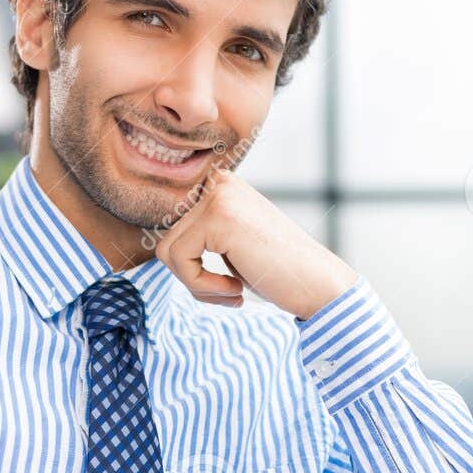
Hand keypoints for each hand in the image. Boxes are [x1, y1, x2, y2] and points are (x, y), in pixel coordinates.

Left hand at [153, 170, 357, 319]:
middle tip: (228, 291)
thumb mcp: (230, 243)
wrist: (319, 284)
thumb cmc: (278, 271)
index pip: (172, 226)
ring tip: (232, 291)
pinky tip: (237, 289)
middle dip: (191, 275)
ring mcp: (218, 195)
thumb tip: (153, 240)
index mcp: (221, 184)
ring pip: (166, 251)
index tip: (223, 282)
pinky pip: (178, 261)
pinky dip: (202, 286)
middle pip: (164, 237)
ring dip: (195, 284)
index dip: (188, 263)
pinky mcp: (217, 217)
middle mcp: (218, 181)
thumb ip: (197, 234)